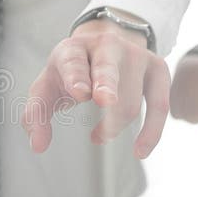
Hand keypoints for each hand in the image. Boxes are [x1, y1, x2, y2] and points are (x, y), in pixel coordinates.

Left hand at [22, 20, 169, 158]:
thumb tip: (38, 146)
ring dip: (113, 127)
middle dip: (106, 84)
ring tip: (98, 136)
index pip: (73, 64)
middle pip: (107, 69)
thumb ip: (36, 116)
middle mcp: (106, 46)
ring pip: (130, 100)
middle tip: (105, 100)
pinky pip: (160, 104)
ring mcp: (135, 55)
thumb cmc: (70, 73)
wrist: (102, 45)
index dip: (76, 78)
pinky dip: (151, 130)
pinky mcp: (157, 67)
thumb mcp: (47, 88)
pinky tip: (140, 151)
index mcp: (73, 49)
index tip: (79, 92)